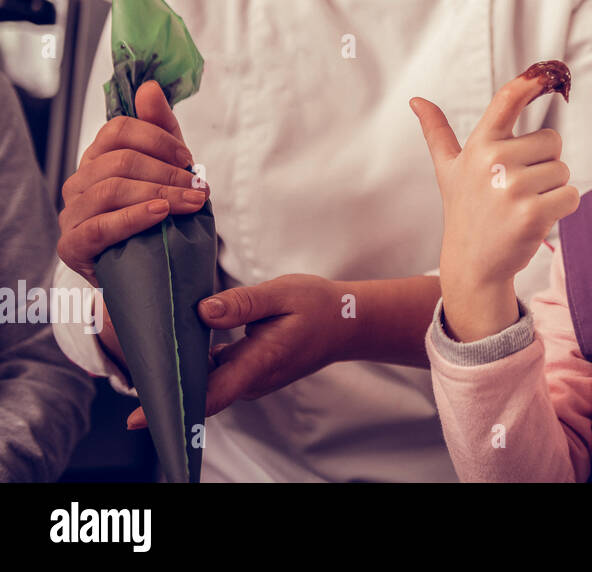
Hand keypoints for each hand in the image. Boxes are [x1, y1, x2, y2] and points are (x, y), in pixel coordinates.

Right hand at [57, 80, 208, 285]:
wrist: (147, 272)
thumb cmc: (157, 216)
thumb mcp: (166, 171)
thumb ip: (160, 130)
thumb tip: (149, 87)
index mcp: (98, 158)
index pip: (118, 129)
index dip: (158, 139)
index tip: (189, 159)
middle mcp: (78, 182)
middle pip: (120, 160)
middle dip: (168, 172)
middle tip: (199, 189)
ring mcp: (72, 214)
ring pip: (112, 189)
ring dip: (161, 193)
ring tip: (192, 204)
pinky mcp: (72, 246)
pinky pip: (99, 226)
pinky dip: (134, 218)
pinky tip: (161, 214)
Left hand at [125, 274, 348, 429]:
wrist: (347, 323)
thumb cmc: (318, 307)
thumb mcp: (284, 293)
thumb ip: (244, 302)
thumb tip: (202, 311)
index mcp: (259, 362)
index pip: (211, 394)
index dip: (173, 406)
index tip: (136, 418)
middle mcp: (251, 379)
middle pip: (200, 391)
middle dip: (163, 385)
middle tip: (124, 366)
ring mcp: (249, 378)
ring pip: (205, 381)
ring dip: (177, 373)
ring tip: (142, 354)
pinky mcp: (248, 370)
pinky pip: (214, 372)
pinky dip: (193, 364)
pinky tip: (174, 345)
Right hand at [409, 71, 578, 337]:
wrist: (473, 265)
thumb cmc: (466, 211)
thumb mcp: (448, 170)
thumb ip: (437, 133)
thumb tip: (417, 101)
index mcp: (479, 145)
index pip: (506, 101)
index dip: (528, 83)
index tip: (543, 73)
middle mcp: (493, 161)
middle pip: (552, 141)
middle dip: (544, 164)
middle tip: (519, 188)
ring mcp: (512, 188)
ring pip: (563, 171)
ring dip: (552, 189)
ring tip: (523, 205)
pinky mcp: (532, 213)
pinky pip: (570, 195)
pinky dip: (561, 208)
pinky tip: (536, 219)